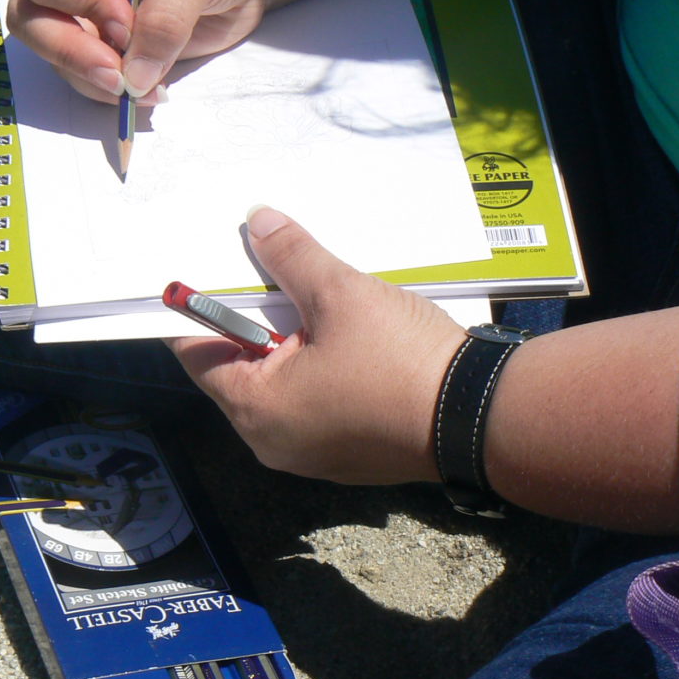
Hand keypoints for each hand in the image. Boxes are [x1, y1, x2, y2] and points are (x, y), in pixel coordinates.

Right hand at [7, 0, 269, 104]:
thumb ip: (164, 20)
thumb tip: (134, 79)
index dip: (83, 7)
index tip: (128, 24)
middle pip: (33, 23)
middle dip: (73, 55)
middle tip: (118, 78)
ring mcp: (82, 11)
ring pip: (56, 57)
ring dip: (94, 80)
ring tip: (143, 88)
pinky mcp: (104, 43)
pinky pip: (87, 76)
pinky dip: (112, 91)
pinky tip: (148, 91)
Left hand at [167, 207, 464, 486]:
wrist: (482, 420)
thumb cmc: (402, 363)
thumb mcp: (341, 295)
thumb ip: (291, 257)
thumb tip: (258, 224)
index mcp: (256, 409)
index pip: (197, 352)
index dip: (197, 309)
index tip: (200, 274)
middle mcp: (272, 441)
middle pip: (237, 368)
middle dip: (251, 320)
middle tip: (262, 273)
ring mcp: (310, 454)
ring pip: (279, 386)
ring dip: (288, 343)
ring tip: (310, 300)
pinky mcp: (345, 454)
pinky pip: (313, 404)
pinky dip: (316, 369)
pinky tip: (341, 336)